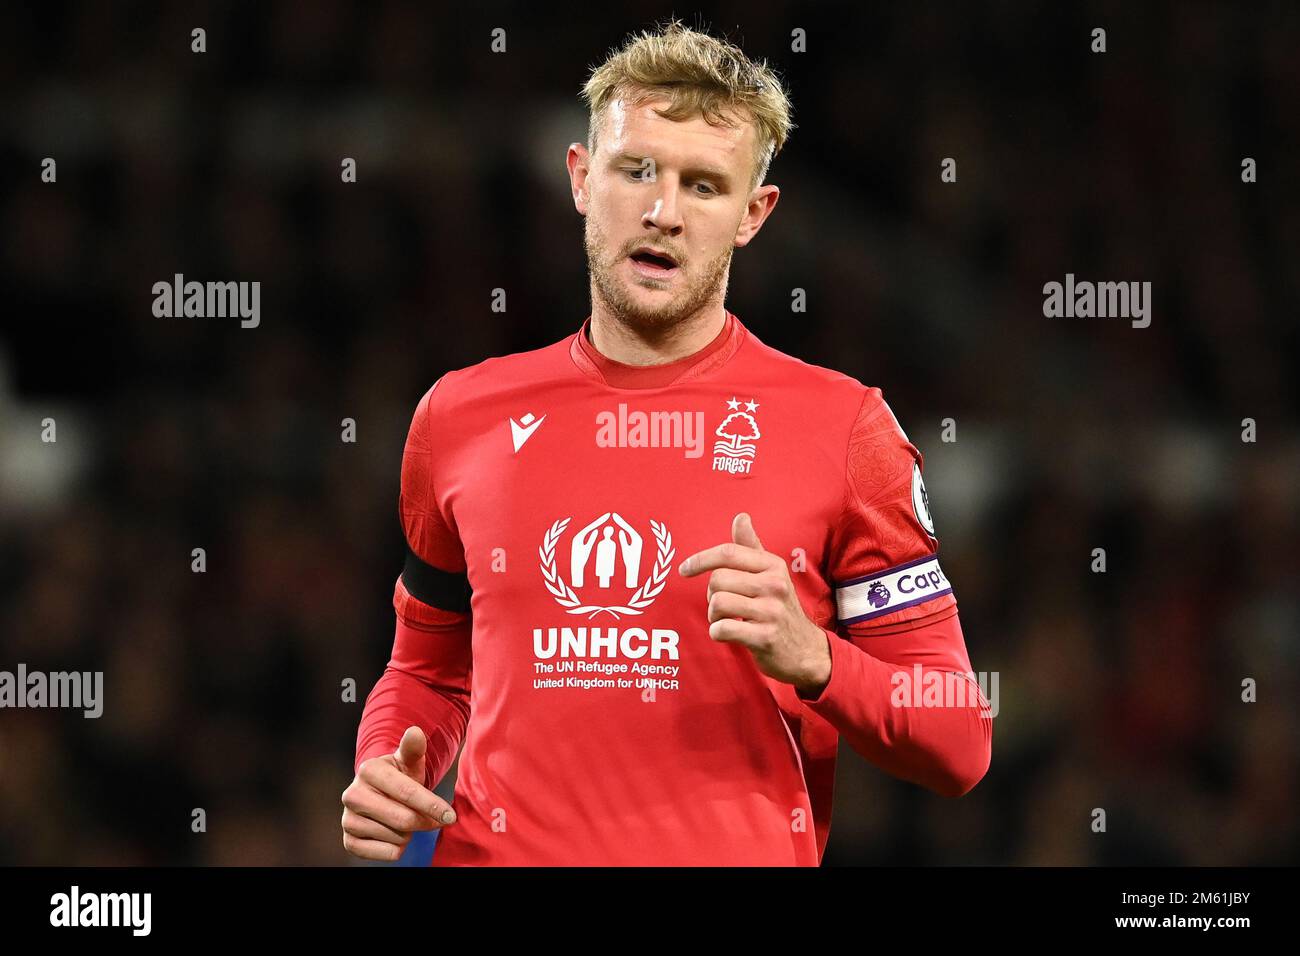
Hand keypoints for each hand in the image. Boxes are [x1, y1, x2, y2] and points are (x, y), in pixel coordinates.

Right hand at [341, 725, 456, 861]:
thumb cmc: (401, 776)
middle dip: (425, 821)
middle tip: (433, 819)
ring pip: (397, 837)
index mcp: (368, 770)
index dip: (432, 805)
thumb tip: (415, 732)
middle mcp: (352, 795)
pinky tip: (395, 834)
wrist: (380, 794)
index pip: (407, 792)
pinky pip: (387, 853)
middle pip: (403, 819)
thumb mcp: (409, 761)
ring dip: (410, 833)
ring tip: (405, 819)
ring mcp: (348, 819)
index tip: (451, 816)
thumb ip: (414, 748)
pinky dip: (398, 848)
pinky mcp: (348, 841)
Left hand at [678, 512, 831, 698]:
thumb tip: (741, 516)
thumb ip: (751, 547)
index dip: (700, 559)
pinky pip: (723, 628)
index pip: (728, 553)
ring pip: (718, 603)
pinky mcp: (765, 637)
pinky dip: (718, 632)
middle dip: (711, 594)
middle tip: (724, 605)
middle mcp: (774, 585)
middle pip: (718, 580)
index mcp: (773, 565)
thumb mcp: (771, 574)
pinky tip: (729, 634)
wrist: (805, 650)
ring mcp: (771, 612)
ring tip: (727, 619)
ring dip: (713, 615)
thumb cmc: (779, 608)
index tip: (684, 569)